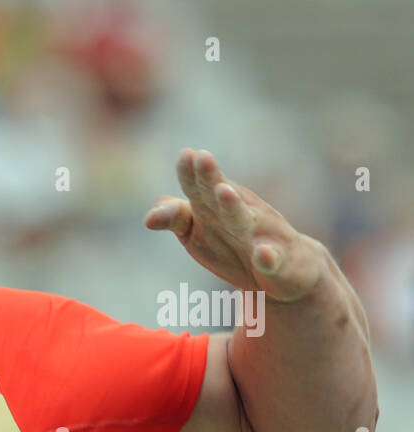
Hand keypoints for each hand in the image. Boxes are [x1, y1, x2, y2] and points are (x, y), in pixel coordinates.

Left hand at [145, 148, 327, 302]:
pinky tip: (261, 254)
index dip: (190, 173)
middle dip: (211, 177)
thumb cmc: (234, 244)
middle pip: (222, 196)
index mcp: (216, 207)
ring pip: (246, 221)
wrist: (287, 271)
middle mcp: (241, 215)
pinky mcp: (279, 263)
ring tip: (224, 191)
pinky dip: (267, 256)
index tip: (185, 155)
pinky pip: (272, 259)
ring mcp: (262, 237)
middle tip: (202, 157)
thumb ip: (175, 217)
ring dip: (234, 206)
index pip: (200, 187)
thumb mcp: (198, 231)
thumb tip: (148, 218)